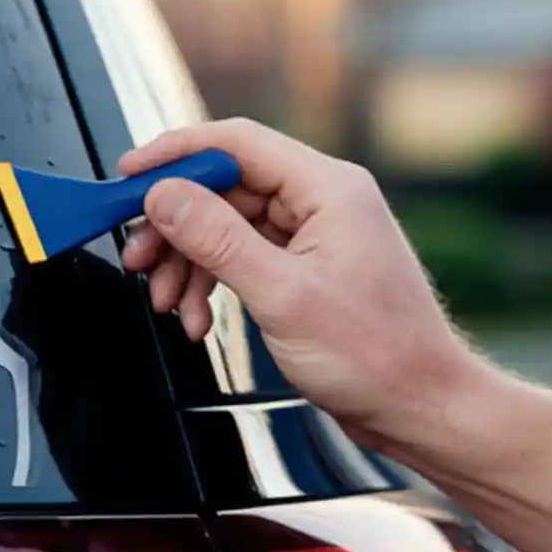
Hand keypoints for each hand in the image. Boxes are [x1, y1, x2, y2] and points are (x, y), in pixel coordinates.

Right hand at [120, 118, 487, 446]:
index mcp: (328, 189)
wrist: (421, 408)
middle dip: (174, 226)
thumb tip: (165, 195)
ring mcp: (313, 235)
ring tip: (166, 301)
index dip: (175, 153)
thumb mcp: (282, 296)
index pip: (235, 144)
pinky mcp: (304, 268)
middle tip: (138, 256)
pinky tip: (197, 316)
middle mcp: (322, 202)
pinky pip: (241, 257)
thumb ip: (217, 240)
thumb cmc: (378, 357)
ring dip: (188, 263)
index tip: (130, 175)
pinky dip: (211, 284)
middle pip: (223, 188)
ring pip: (225, 227)